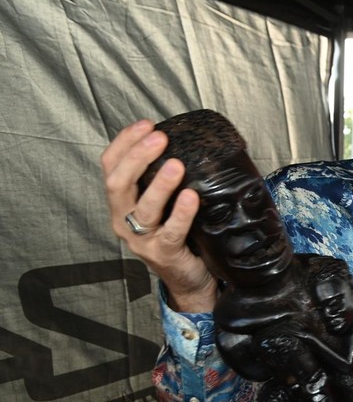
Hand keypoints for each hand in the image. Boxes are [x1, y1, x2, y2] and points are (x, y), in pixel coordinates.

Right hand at [100, 120, 217, 311]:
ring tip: (176, 165)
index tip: (146, 124)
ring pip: (143, 208)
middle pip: (118, 183)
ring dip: (159, 184)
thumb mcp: (164, 203)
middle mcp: (123, 219)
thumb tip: (190, 140)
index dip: (125, 142)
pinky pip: (170, 232)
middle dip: (137, 157)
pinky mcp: (163, 254)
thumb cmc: (179, 233)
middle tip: (160, 138)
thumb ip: (166, 178)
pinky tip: (191, 198)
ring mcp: (141, 239)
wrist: (189, 278)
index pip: (110, 166)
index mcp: (121, 202)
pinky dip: (180, 213)